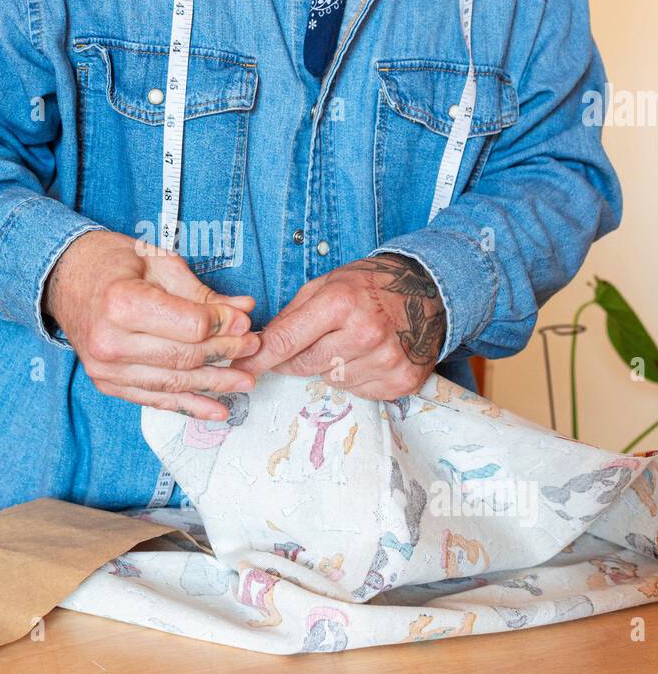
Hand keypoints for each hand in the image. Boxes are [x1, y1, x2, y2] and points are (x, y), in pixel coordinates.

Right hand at [43, 230, 260, 420]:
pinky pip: (154, 399)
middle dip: (226, 354)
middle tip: (252, 347)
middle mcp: (110, 341)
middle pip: (184, 357)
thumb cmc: (110, 263)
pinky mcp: (107, 383)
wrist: (64, 278)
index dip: (225, 326)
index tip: (244, 320)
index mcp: (122, 303)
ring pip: (174, 383)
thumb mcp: (159, 262)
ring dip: (214, 384)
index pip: (191, 326)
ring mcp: (106, 368)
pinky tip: (215, 408)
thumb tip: (243, 308)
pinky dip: (188, 405)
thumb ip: (202, 292)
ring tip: (244, 381)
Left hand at [247, 253, 445, 399]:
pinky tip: (370, 355)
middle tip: (317, 339)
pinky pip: (359, 391)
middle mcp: (365, 333)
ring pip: (332, 380)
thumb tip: (260, 344)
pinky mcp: (401, 381)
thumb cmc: (373, 284)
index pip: (287, 341)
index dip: (259, 357)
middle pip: (306, 364)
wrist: (430, 291)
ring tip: (353, 341)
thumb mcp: (328, 283)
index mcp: (341, 303)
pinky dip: (358, 376)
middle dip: (299, 356)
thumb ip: (292, 314)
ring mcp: (386, 360)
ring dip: (333, 366)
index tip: (242, 367)